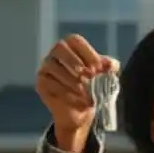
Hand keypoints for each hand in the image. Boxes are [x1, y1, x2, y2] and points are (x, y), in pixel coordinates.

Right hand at [35, 34, 118, 152]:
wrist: (82, 111)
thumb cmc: (94, 88)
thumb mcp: (106, 76)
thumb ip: (110, 68)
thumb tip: (112, 65)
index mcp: (72, 48)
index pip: (75, 40)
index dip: (87, 52)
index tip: (99, 68)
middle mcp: (56, 54)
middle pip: (60, 47)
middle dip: (74, 61)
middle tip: (88, 77)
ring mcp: (46, 68)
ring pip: (54, 67)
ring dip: (73, 81)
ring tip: (86, 93)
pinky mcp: (41, 83)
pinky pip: (50, 84)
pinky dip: (67, 93)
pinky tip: (78, 100)